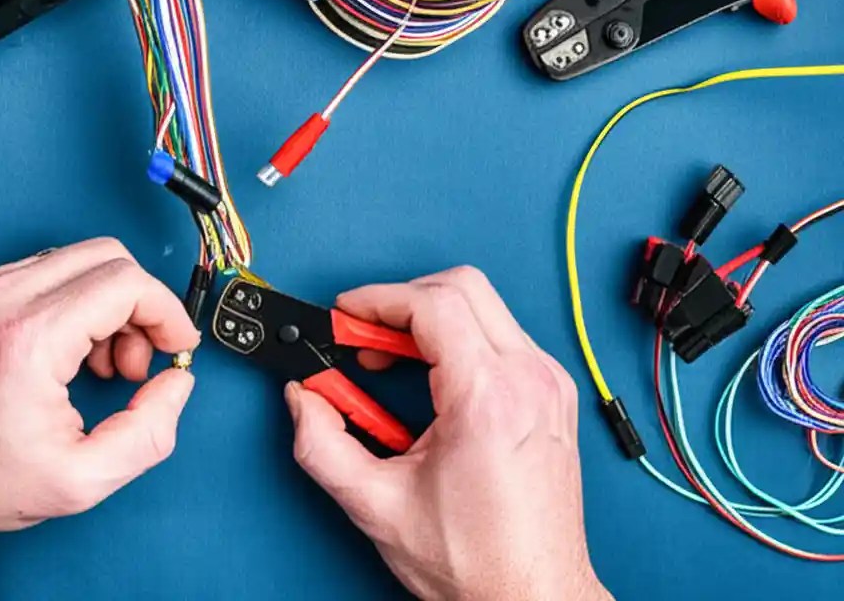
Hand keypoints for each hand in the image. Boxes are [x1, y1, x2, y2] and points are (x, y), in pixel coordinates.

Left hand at [0, 238, 199, 598]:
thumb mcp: (80, 481)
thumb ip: (149, 432)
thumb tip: (174, 385)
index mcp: (27, 339)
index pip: (126, 282)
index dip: (168, 312)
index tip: (175, 345)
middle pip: (106, 257)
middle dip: (140, 306)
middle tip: (137, 360)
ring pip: (74, 259)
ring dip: (105, 303)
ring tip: (99, 364)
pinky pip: (39, 272)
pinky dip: (69, 303)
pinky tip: (63, 354)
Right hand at [284, 267, 609, 600]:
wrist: (534, 594)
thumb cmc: (476, 560)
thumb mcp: (376, 505)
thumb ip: (322, 444)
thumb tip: (302, 399)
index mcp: (488, 398)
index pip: (433, 304)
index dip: (377, 300)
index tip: (345, 318)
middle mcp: (529, 380)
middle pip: (463, 286)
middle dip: (401, 300)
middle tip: (363, 339)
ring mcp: (548, 384)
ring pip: (484, 306)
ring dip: (430, 319)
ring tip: (390, 363)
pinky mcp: (553, 395)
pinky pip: (502, 336)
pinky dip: (458, 339)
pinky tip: (429, 378)